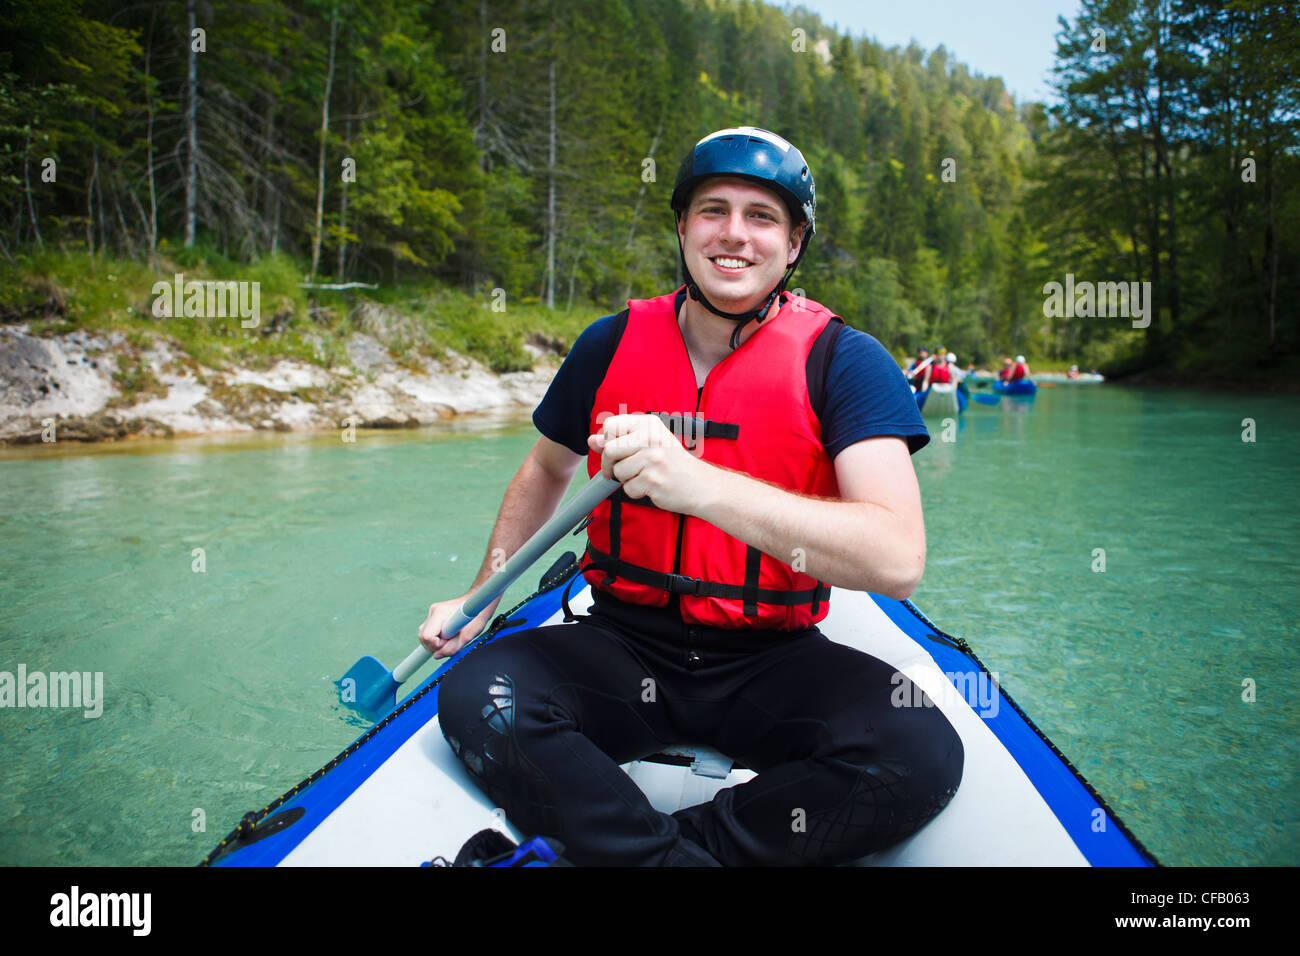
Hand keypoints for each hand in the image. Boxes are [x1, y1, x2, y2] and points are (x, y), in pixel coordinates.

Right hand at [418, 592, 500, 658]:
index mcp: (439, 613)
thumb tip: (437, 655)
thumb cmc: (477, 617)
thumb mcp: (469, 636)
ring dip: (437, 642)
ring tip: (452, 637)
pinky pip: (430, 632)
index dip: (437, 645)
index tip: (449, 642)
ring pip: (425, 635)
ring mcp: (433, 613)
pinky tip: (449, 634)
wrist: (480, 603)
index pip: (426, 636)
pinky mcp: (434, 616)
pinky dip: (438, 637)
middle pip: (422, 636)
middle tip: (451, 642)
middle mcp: (433, 611)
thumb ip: (452, 648)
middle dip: (435, 645)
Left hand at [587, 413, 710, 515]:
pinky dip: (636, 492)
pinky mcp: (652, 480)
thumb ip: (619, 441)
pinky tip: (652, 486)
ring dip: (626, 479)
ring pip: (618, 471)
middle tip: (624, 470)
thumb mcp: (649, 444)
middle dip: (610, 465)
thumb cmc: (674, 464)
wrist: (702, 485)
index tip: (617, 451)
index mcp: (649, 424)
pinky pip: (628, 489)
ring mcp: (652, 459)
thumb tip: (592, 440)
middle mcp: (650, 438)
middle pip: (609, 450)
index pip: (610, 425)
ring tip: (646, 476)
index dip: (607, 441)